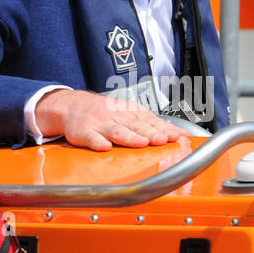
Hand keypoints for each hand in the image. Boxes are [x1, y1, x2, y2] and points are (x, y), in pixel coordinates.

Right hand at [34, 89, 185, 150]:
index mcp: (131, 112)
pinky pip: (91, 138)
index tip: (178, 136)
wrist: (74, 105)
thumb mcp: (130, 113)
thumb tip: (180, 133)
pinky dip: (98, 143)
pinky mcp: (84, 133)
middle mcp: (118, 117)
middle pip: (137, 126)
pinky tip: (104, 147)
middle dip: (151, 133)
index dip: (165, 129)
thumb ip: (153, 124)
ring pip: (117, 132)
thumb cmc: (106, 112)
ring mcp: (101, 125)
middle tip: (164, 139)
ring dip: (130, 137)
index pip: (151, 121)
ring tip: (141, 143)